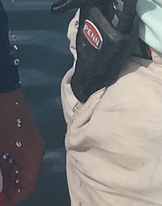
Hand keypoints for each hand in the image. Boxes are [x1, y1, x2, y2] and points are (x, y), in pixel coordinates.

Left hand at [0, 89, 43, 203]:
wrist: (2, 91)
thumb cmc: (1, 121)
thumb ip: (2, 174)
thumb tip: (1, 190)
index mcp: (31, 157)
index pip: (26, 189)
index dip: (11, 199)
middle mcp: (34, 153)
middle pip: (23, 182)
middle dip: (8, 190)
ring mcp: (28, 146)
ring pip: (19, 172)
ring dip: (5, 180)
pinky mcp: (20, 140)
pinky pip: (15, 162)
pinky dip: (5, 170)